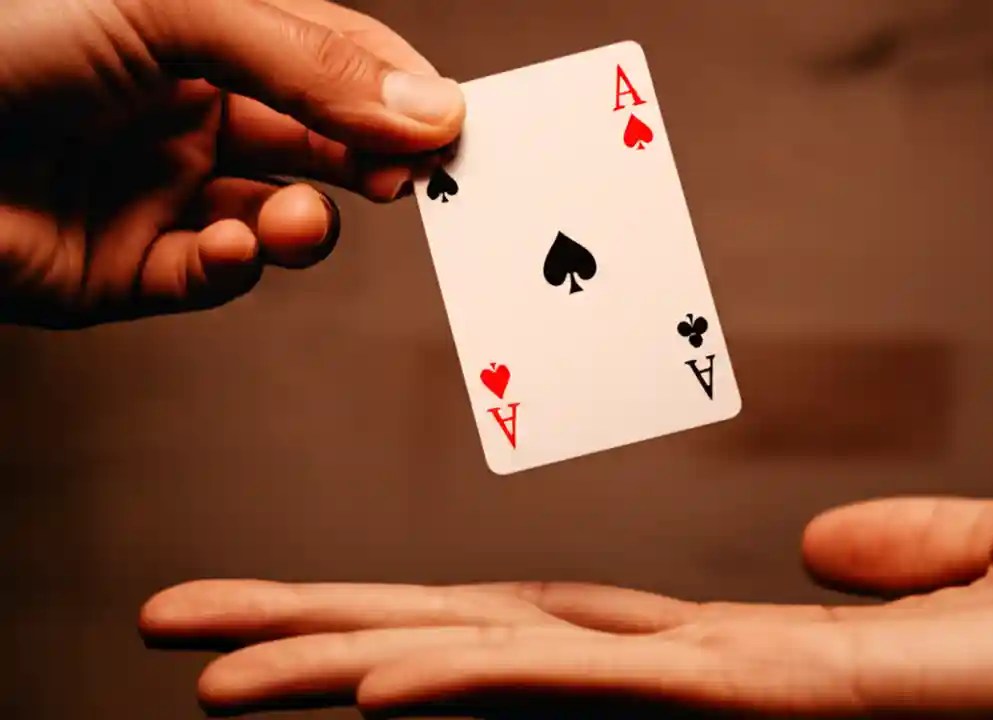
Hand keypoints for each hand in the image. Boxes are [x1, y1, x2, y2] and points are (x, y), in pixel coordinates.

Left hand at [0, 0, 463, 327]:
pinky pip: (214, 274)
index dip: (397, 87)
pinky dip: (237, 264)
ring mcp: (162, 189)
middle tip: (415, 181)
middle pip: (320, 139)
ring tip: (299, 221)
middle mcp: (188, 107)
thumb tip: (431, 104)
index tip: (452, 123)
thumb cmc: (0, 31)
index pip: (333, 54)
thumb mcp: (171, 8)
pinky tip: (232, 244)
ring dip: (305, 223)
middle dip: (369, 161)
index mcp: (203, 31)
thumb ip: (307, 59)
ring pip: (279, 216)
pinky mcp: (129, 269)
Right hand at [140, 479, 992, 717]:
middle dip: (337, 643)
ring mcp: (745, 708)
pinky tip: (384, 682)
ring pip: (520, 676)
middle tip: (191, 633)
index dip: (424, 620)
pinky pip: (614, 688)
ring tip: (231, 661)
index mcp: (763, 654)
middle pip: (497, 653)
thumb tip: (826, 542)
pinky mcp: (791, 708)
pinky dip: (491, 686)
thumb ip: (910, 544)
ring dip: (370, 667)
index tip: (316, 614)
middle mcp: (722, 692)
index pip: (555, 625)